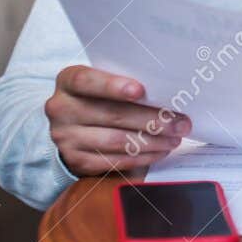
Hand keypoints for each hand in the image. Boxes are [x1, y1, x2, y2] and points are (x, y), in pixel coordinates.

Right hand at [45, 65, 188, 176]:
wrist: (73, 128)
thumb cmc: (100, 99)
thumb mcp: (104, 84)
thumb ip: (125, 84)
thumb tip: (167, 90)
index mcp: (68, 81)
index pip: (87, 80)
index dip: (113, 86)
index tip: (140, 90)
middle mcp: (61, 108)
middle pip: (112, 114)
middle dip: (152, 119)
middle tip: (180, 123)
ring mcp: (65, 136)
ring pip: (116, 140)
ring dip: (152, 141)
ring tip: (175, 138)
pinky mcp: (75, 160)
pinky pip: (114, 161)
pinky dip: (142, 157)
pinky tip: (160, 151)